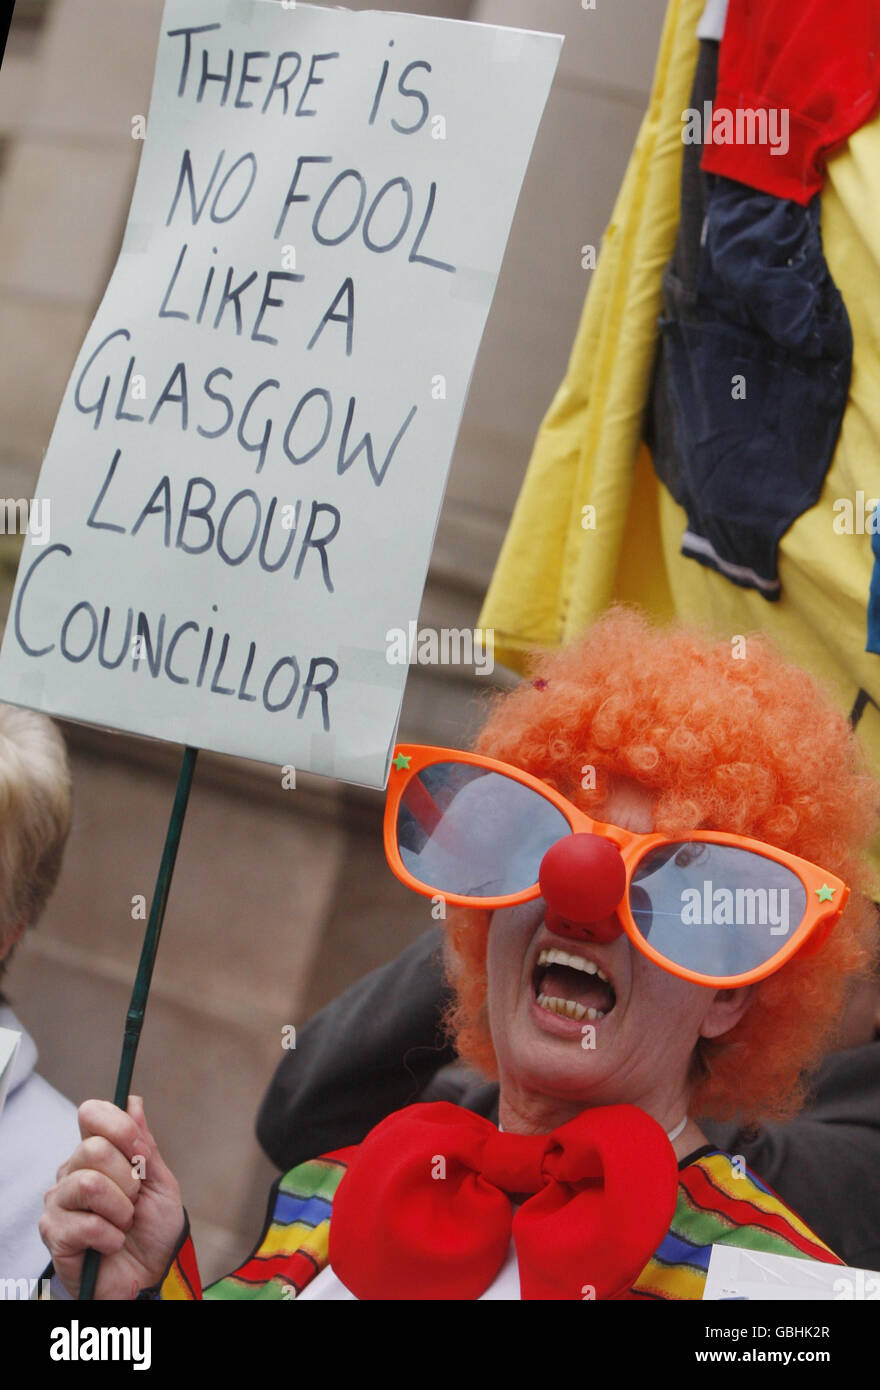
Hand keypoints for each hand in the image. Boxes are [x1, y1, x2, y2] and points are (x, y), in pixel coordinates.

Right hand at [40, 1095, 184, 1299]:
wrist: (148, 1276)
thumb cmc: (153, 1231)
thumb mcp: (160, 1184)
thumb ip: (145, 1145)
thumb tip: (133, 1101)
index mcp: (98, 1153)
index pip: (91, 1114)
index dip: (120, 1127)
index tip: (141, 1152)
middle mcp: (72, 1171)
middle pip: (94, 1149)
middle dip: (128, 1179)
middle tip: (133, 1202)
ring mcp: (59, 1201)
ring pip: (88, 1184)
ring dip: (120, 1209)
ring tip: (123, 1224)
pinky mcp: (53, 1232)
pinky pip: (85, 1223)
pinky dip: (111, 1236)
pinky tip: (111, 1244)